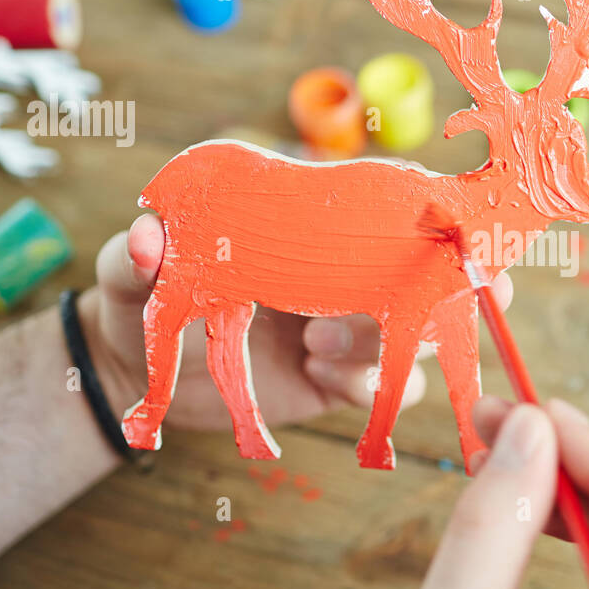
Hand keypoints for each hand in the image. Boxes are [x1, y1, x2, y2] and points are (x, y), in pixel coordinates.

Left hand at [81, 213, 509, 430]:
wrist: (136, 373)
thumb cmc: (142, 300)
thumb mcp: (135, 274)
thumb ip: (139, 257)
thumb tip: (146, 239)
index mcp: (309, 222)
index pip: (388, 202)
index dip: (432, 212)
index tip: (453, 227)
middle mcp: (341, 269)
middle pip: (427, 271)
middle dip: (452, 286)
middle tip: (437, 301)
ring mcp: (346, 324)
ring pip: (416, 333)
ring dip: (381, 340)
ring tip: (316, 344)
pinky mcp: (339, 378)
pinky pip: (385, 385)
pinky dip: (363, 384)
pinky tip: (315, 376)